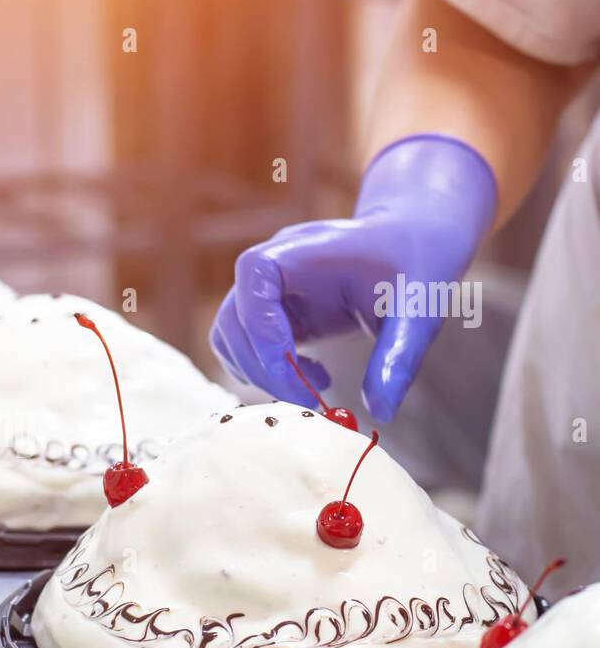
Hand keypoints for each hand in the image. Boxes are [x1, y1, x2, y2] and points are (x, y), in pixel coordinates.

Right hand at [209, 135, 497, 421]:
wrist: (416, 237)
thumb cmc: (417, 261)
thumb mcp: (417, 308)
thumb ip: (397, 357)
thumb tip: (380, 410)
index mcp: (298, 250)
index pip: (254, 285)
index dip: (265, 337)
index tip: (299, 382)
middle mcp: (272, 267)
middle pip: (232, 320)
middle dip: (263, 368)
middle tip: (308, 402)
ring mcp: (267, 290)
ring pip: (230, 337)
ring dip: (259, 372)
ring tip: (309, 389)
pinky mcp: (273, 311)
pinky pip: (245, 345)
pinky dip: (265, 369)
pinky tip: (310, 375)